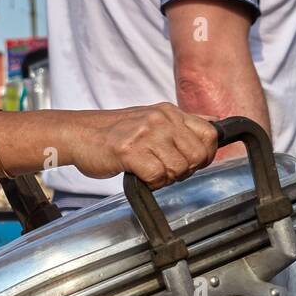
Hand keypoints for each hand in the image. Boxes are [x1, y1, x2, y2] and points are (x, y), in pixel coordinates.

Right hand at [74, 103, 218, 188]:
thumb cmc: (114, 133)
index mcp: (170, 112)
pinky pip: (157, 176)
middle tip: (167, 171)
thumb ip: (184, 123)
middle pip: (197, 154)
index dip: (206, 155)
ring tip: (150, 172)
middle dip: (186, 170)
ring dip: (166, 178)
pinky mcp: (130, 151)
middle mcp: (161, 119)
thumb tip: (215, 124)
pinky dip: (151, 183)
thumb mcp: (153, 118)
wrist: (80, 134)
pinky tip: (140, 175)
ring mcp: (146, 134)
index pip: (210, 134)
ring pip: (179, 167)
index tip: (191, 163)